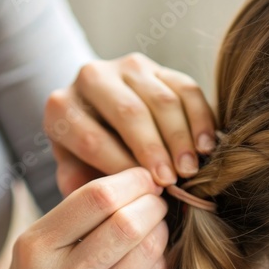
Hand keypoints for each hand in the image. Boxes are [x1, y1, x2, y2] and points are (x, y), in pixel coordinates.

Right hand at [0, 166, 168, 268]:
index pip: (96, 198)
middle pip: (127, 225)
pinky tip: (151, 257)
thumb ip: (77, 216)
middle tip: (156, 199)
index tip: (143, 177)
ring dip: (160, 230)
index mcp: (35, 248)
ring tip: (155, 225)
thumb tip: (137, 181)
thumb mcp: (34, 247)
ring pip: (147, 255)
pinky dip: (159, 262)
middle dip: (152, 203)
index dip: (131, 180)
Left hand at [44, 53, 216, 196]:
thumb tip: (105, 202)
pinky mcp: (158, 67)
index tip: (146, 192)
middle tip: (172, 181)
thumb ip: (81, 185)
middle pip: (129, 113)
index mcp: (61, 107)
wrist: (97, 118)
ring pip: (161, 99)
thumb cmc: (85, 156)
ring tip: (191, 169)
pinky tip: (207, 146)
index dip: (122, 167)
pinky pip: (186, 88)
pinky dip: (201, 118)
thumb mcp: (73, 170)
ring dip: (181, 137)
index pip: (93, 138)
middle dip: (154, 150)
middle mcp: (91, 77)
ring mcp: (126, 67)